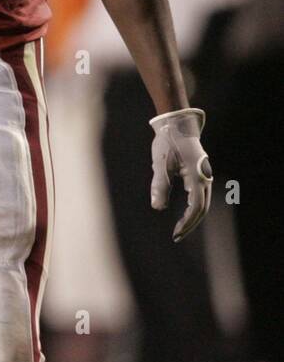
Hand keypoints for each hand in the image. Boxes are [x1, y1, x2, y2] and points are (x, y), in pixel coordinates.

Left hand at [149, 107, 213, 241]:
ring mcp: (204, 176)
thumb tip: (157, 207)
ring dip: (193, 217)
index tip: (176, 234)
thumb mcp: (160, 164)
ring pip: (203, 203)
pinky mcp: (200, 174)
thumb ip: (159, 185)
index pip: (196, 207)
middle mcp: (205, 178)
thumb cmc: (167, 142)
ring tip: (180, 229)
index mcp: (197, 177)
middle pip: (202, 209)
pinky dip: (194, 208)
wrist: (177, 125)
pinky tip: (184, 214)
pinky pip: (200, 196)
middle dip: (190, 224)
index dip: (187, 223)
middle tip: (177, 237)